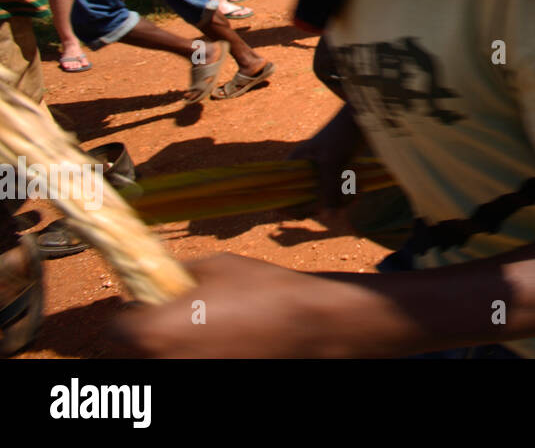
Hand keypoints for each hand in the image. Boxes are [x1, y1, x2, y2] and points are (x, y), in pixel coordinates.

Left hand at [109, 254, 339, 357]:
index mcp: (154, 331)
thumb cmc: (263, 290)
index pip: (116, 329)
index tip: (149, 304)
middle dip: (153, 333)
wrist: (308, 322)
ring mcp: (186, 375)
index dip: (132, 314)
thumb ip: (178, 272)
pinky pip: (192, 364)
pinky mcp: (209, 380)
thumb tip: (162, 273)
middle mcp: (163, 362)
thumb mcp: (215, 266)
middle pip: (138, 349)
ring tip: (207, 329)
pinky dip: (200, 355)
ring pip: (166, 359)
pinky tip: (223, 342)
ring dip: (177, 346)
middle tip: (180, 316)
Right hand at [290, 110, 363, 226]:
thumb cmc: (342, 133)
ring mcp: (321, 175)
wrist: (364, 118)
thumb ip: (328, 188)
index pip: (281, 196)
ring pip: (325, 202)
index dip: (290, 208)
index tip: (310, 211)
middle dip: (326, 206)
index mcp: (294, 165)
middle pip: (306, 203)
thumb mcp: (333, 161)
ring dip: (342, 202)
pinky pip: (338, 195)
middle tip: (344, 202)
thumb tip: (328, 217)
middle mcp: (304, 173)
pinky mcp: (336, 176)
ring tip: (357, 194)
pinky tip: (361, 189)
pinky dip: (349, 196)